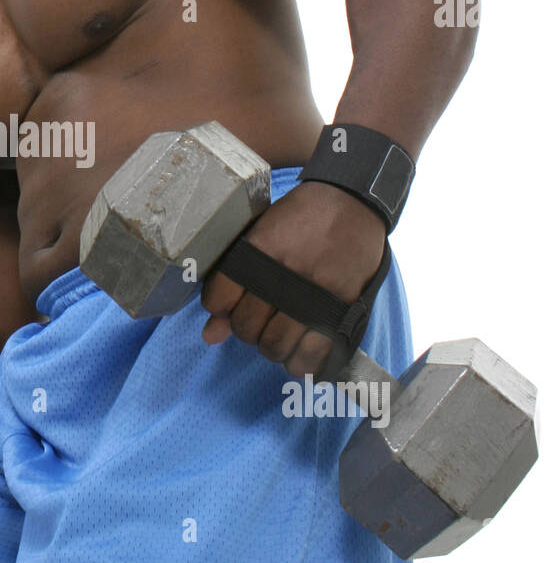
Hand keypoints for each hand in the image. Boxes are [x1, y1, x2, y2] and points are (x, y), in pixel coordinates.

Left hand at [200, 181, 386, 377]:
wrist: (352, 200)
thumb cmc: (300, 218)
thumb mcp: (260, 235)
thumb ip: (233, 284)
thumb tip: (210, 335)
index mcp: (258, 250)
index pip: (218, 299)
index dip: (220, 307)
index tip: (230, 302)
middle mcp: (283, 274)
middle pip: (245, 328)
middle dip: (246, 329)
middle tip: (260, 316)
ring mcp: (313, 294)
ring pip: (274, 346)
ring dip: (272, 346)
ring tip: (281, 330)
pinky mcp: (341, 308)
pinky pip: (311, 356)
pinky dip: (299, 362)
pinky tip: (299, 350)